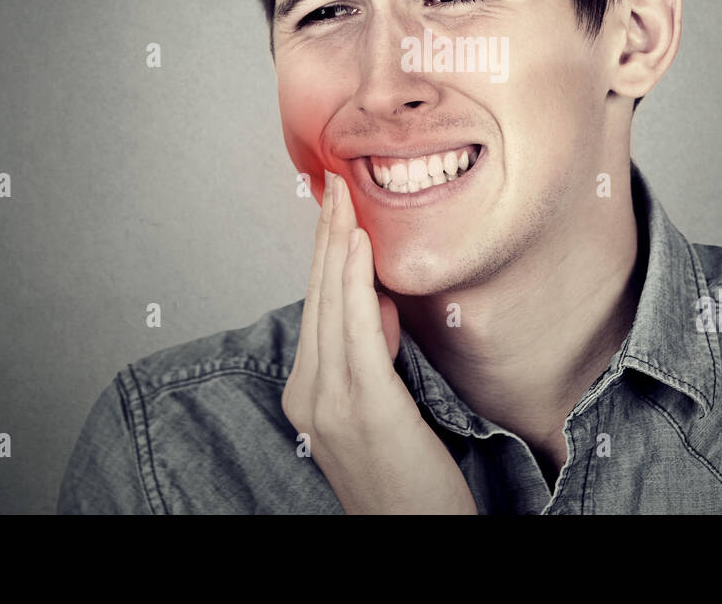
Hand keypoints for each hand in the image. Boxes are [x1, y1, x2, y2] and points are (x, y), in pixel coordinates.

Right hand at [280, 170, 478, 514]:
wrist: (413, 538)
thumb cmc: (407, 478)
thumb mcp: (383, 403)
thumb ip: (373, 352)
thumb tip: (376, 299)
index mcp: (308, 394)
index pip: (315, 307)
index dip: (322, 252)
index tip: (333, 207)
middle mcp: (308, 395)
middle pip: (316, 297)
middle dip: (324, 235)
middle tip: (333, 183)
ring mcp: (330, 404)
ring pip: (330, 305)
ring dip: (336, 244)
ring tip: (344, 197)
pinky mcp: (363, 407)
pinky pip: (355, 331)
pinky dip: (354, 281)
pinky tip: (358, 244)